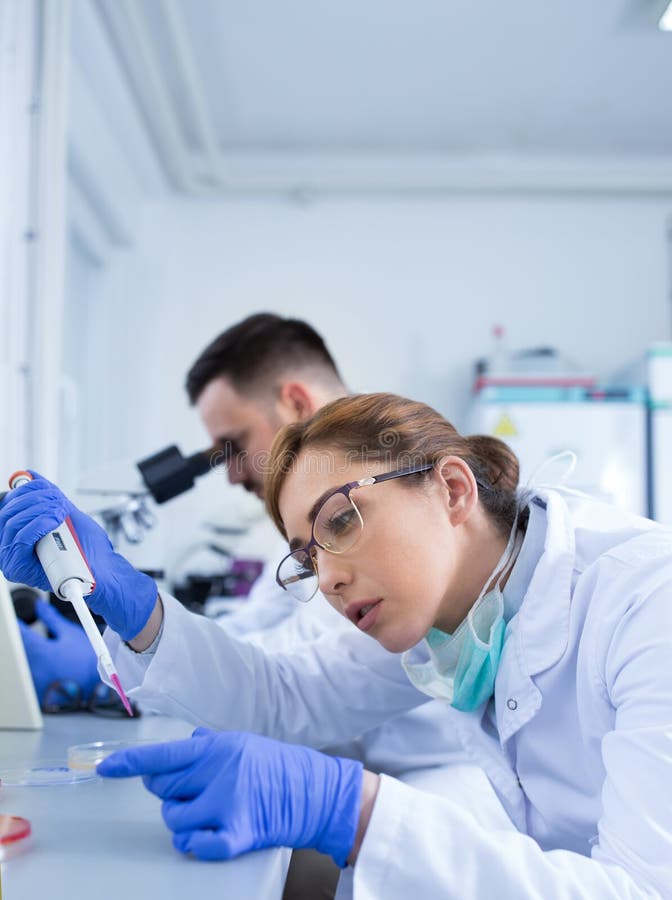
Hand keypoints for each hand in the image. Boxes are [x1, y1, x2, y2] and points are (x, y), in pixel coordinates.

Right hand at [0, 472, 156, 640]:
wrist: (103, 570)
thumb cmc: (87, 548)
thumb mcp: (65, 513)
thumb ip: (48, 495)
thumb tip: (31, 476)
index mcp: (17, 533)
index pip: (9, 505)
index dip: (25, 490)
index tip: (46, 487)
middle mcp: (9, 547)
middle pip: (8, 513)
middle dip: (36, 499)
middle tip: (58, 500)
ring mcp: (12, 560)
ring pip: (13, 524)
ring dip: (41, 510)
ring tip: (61, 512)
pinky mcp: (20, 570)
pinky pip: (20, 541)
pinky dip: (39, 524)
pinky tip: (54, 521)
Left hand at [19, 598, 100, 701]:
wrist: (96, 686)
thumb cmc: (86, 660)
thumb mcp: (70, 633)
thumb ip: (50, 618)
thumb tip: (39, 606)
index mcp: (39, 651)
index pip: (17, 632)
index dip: (14, 624)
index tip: (14, 620)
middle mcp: (32, 667)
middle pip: (15, 649)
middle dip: (18, 640)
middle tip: (26, 636)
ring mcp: (32, 680)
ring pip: (19, 662)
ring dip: (23, 654)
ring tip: (38, 653)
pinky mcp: (34, 690)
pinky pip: (25, 676)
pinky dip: (29, 669)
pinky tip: (41, 667)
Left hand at [98, 727, 362, 865]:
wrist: (317, 791)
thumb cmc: (277, 766)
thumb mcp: (242, 742)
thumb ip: (208, 745)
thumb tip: (181, 748)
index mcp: (217, 748)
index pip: (162, 755)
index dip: (129, 764)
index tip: (105, 769)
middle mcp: (219, 772)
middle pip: (163, 791)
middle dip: (170, 794)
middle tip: (193, 792)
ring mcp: (228, 802)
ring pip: (174, 821)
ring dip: (183, 822)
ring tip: (207, 814)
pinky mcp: (239, 832)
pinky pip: (197, 847)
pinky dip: (196, 846)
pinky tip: (208, 836)